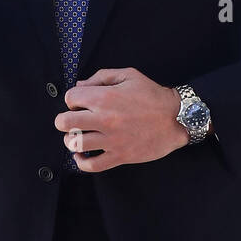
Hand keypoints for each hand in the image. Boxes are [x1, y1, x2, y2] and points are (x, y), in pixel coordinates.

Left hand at [53, 67, 187, 172]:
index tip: (80, 103)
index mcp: (105, 97)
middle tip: (71, 121)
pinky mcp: (119, 156)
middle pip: (65, 122)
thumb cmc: (153, 95)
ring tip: (77, 137)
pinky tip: (82, 156)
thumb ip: (102, 76)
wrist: (177, 118)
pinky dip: (81, 162)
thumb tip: (80, 85)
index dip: (72, 99)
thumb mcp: (129, 75)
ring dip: (71, 140)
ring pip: (75, 144)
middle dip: (63, 120)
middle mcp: (104, 118)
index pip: (70, 98)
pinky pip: (92, 165)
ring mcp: (111, 139)